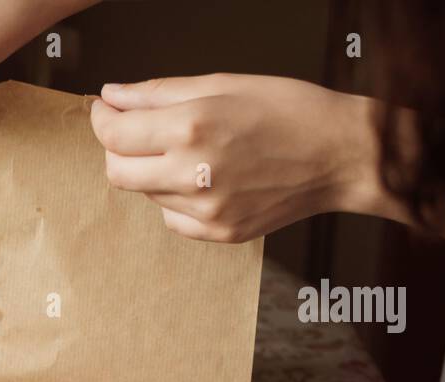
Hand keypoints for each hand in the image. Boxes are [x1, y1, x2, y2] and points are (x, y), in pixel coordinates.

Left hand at [90, 73, 384, 241]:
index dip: (102, 119)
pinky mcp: (218, 233)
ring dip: (153, 172)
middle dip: (117, 150)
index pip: (114, 134)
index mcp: (192, 128)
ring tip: (193, 151)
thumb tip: (114, 96)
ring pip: (146, 194)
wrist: (342, 155)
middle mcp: (193, 174)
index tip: (106, 110)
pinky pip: (172, 218)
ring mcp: (205, 210)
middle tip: (136, 132)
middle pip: (116, 172)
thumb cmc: (290, 111)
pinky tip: (208, 179)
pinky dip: (176, 199)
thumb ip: (160, 93)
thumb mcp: (223, 85)